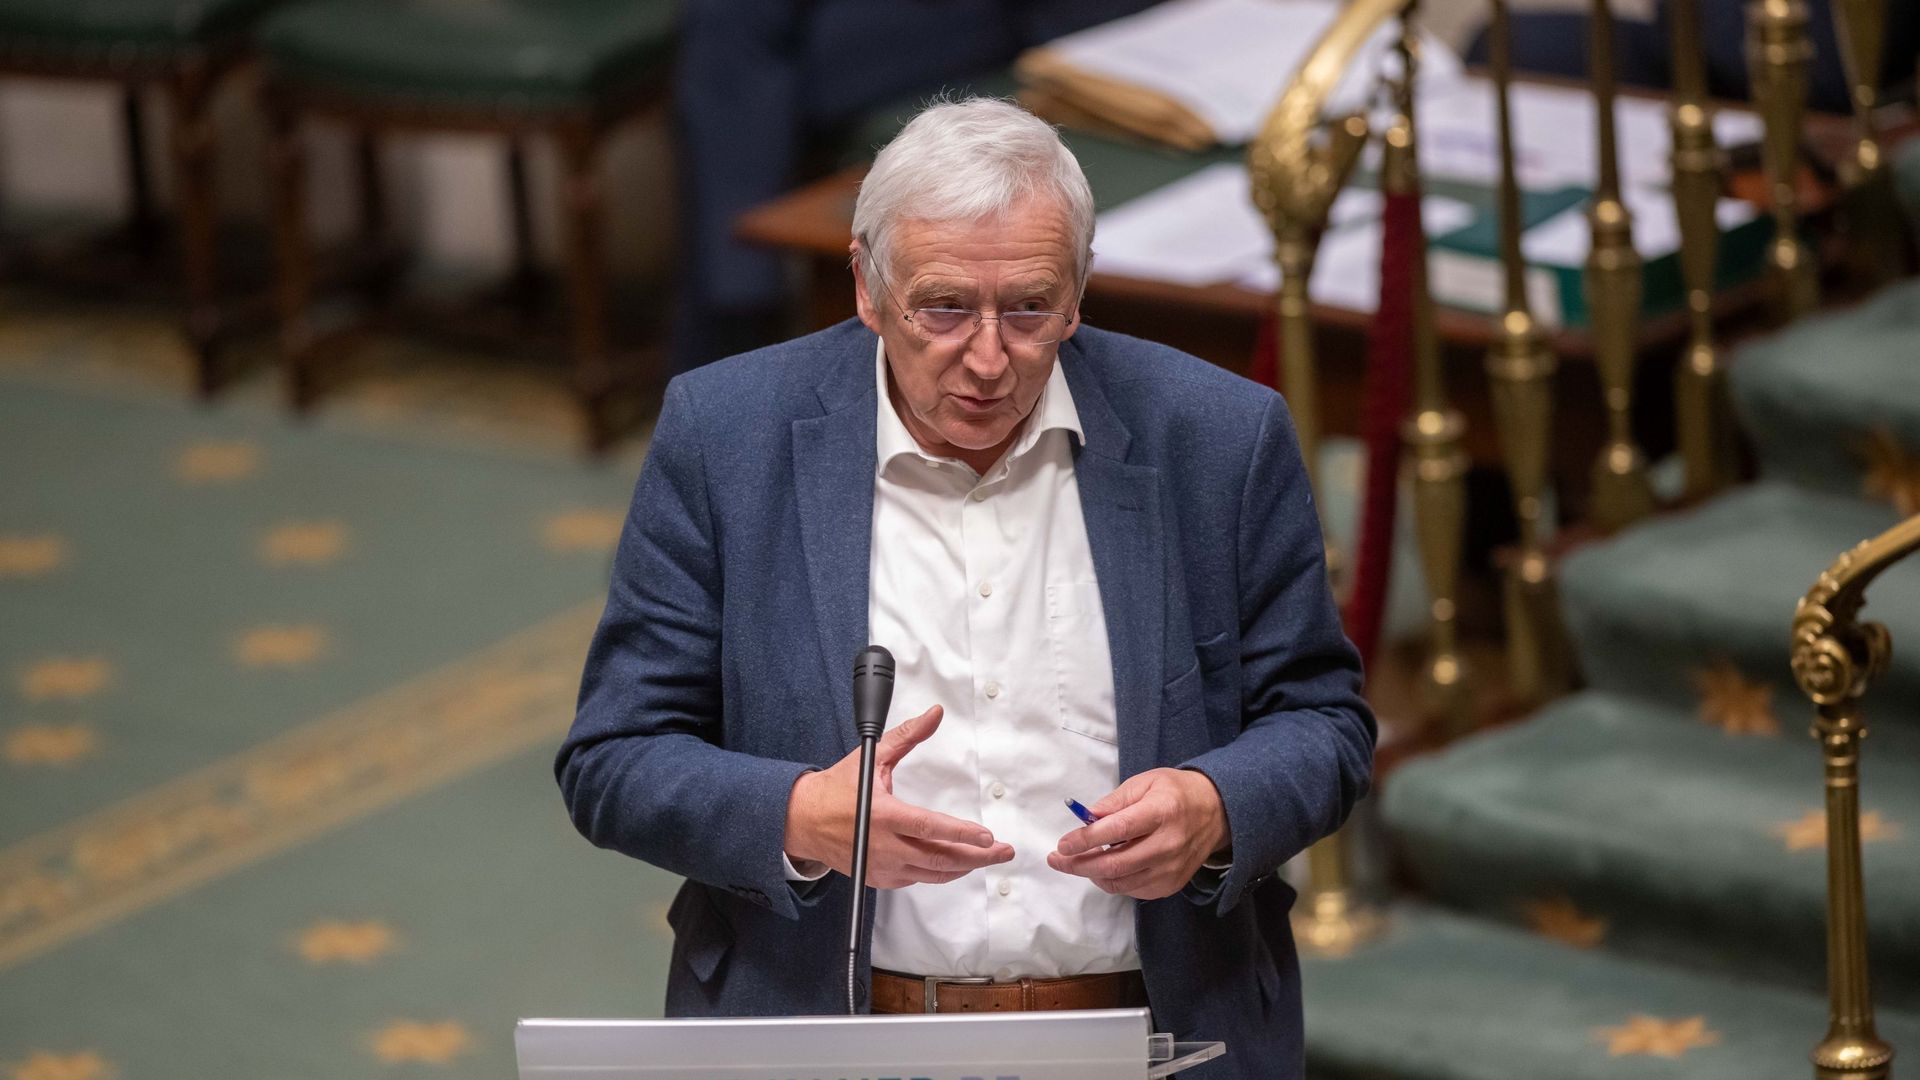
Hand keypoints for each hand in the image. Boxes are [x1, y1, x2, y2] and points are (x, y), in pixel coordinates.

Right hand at [784, 705, 1013, 887]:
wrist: (803, 821)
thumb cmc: (837, 789)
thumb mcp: (872, 757)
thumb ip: (907, 736)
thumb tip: (934, 715)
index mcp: (884, 816)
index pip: (931, 828)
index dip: (962, 835)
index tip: (987, 837)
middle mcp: (884, 846)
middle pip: (940, 858)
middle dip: (977, 857)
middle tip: (1002, 852)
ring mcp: (882, 867)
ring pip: (932, 874)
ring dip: (963, 868)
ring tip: (987, 859)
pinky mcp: (879, 878)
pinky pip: (916, 879)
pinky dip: (938, 872)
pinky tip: (953, 864)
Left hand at [1047, 768, 1229, 899]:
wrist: (1217, 813)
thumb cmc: (1175, 793)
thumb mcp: (1145, 783)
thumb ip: (1114, 802)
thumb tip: (1085, 818)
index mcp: (1161, 812)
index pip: (1116, 831)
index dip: (1085, 839)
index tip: (1062, 844)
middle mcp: (1168, 845)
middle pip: (1114, 864)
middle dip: (1078, 865)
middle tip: (1057, 860)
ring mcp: (1171, 869)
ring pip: (1120, 882)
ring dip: (1091, 874)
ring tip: (1077, 862)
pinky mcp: (1171, 885)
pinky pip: (1132, 890)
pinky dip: (1112, 881)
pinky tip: (1104, 867)